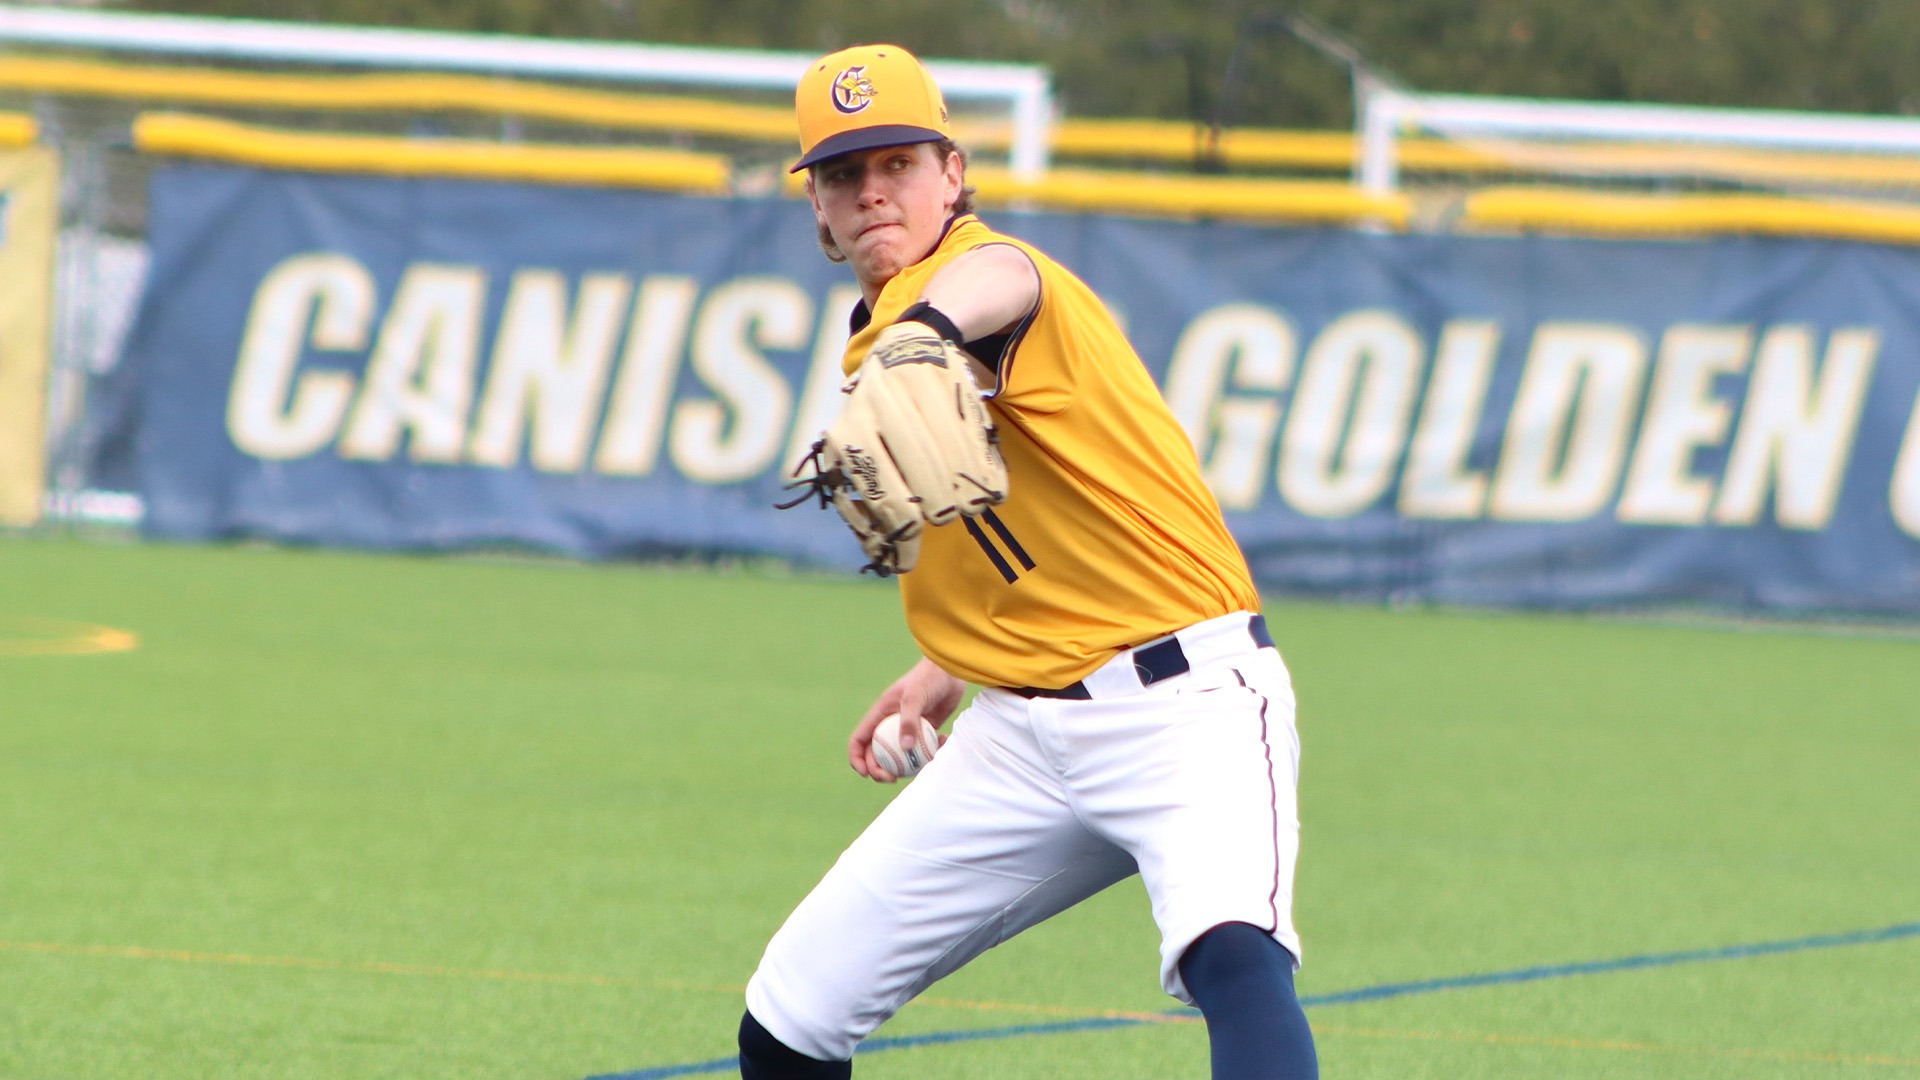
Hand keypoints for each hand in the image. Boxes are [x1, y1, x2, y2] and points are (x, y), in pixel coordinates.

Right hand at [849, 657, 964, 781]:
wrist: (950, 671)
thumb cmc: (928, 679)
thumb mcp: (915, 697)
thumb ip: (909, 721)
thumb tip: (905, 748)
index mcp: (880, 714)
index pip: (859, 740)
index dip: (857, 759)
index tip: (866, 774)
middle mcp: (890, 723)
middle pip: (876, 754)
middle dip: (880, 770)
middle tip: (893, 778)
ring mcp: (907, 728)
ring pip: (900, 756)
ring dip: (907, 766)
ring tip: (921, 767)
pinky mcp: (926, 730)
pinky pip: (923, 749)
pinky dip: (931, 752)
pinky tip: (944, 741)